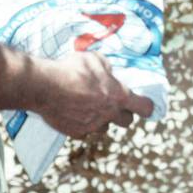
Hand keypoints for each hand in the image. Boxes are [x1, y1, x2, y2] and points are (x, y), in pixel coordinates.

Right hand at [37, 50, 154, 139]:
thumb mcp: (95, 60)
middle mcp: (109, 114)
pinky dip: (83, 124)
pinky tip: (74, 112)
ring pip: (105, 128)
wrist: (46, 86)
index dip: (146, 106)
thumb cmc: (72, 69)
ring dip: (102, 119)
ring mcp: (93, 126)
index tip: (144, 104)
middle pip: (127, 122)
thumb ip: (106, 69)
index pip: (145, 108)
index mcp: (119, 96)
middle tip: (114, 103)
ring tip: (90, 106)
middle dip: (123, 113)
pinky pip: (85, 131)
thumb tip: (108, 73)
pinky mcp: (76, 132)